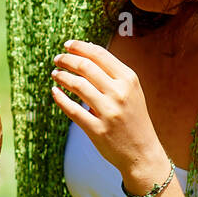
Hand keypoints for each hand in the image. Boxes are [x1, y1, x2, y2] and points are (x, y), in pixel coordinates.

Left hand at [49, 39, 166, 178]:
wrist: (142, 152)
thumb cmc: (133, 117)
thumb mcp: (131, 91)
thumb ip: (112, 72)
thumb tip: (88, 48)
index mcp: (129, 80)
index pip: (99, 54)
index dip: (79, 46)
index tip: (67, 44)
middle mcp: (119, 93)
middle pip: (85, 66)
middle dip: (67, 59)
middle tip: (57, 59)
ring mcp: (108, 112)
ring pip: (77, 85)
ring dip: (61, 76)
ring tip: (55, 74)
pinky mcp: (97, 129)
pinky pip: (72, 109)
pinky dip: (60, 98)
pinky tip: (55, 91)